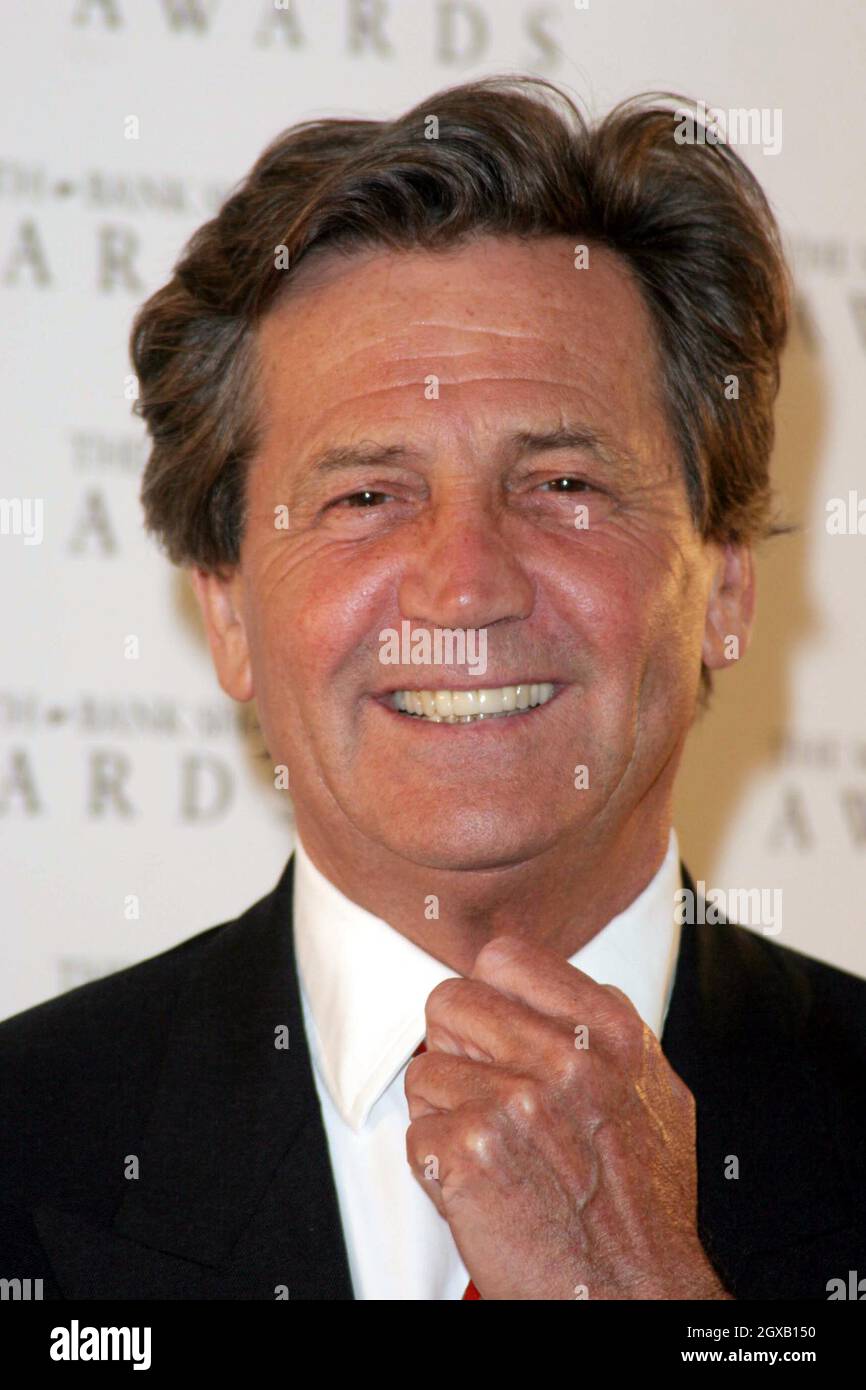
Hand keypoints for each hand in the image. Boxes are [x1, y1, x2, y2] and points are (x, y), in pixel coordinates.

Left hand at [405, 935, 731, 1299]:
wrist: (637, 1296)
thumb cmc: (649, 1209)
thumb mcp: (657, 1094)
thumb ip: (607, 1032)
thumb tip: (555, 996)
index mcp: (609, 1031)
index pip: (503, 957)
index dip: (489, 996)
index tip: (494, 1029)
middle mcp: (563, 1059)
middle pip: (448, 1002)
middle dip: (456, 1049)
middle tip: (486, 1096)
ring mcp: (513, 1105)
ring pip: (425, 1070)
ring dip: (446, 1112)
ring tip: (495, 1152)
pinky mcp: (467, 1154)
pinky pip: (415, 1133)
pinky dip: (437, 1166)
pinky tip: (483, 1187)